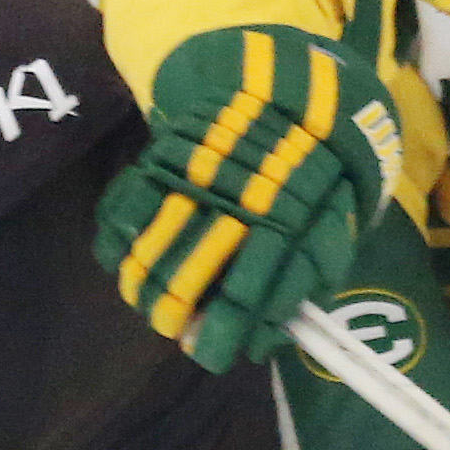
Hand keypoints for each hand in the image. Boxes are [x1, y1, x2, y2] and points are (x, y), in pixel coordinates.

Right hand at [99, 24, 399, 368]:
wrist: (296, 95)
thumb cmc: (317, 181)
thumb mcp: (332, 232)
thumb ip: (301, 288)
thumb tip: (260, 345)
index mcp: (291, 224)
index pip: (254, 290)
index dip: (228, 328)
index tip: (209, 354)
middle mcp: (241, 199)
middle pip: (198, 269)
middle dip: (178, 309)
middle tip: (170, 329)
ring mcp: (203, 173)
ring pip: (160, 239)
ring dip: (145, 281)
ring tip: (143, 304)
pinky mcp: (173, 150)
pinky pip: (132, 198)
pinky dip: (119, 233)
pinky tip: (117, 260)